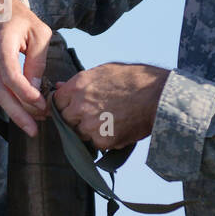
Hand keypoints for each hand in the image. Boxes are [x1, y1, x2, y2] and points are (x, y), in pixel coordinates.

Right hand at [0, 0, 51, 136]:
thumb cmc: (16, 16)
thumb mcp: (38, 32)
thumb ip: (38, 60)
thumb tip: (37, 87)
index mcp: (0, 45)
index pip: (11, 77)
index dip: (26, 95)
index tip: (42, 104)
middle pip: (0, 93)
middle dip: (19, 115)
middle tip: (34, 130)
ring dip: (15, 111)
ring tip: (34, 122)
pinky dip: (7, 103)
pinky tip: (22, 110)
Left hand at [53, 62, 169, 150]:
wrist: (158, 95)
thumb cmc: (134, 80)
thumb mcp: (104, 71)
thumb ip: (79, 82)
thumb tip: (59, 86)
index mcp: (77, 86)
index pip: (56, 101)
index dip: (65, 105)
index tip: (73, 107)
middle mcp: (79, 106)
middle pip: (65, 120)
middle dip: (76, 119)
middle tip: (95, 115)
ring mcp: (90, 125)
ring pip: (79, 134)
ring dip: (90, 131)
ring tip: (109, 120)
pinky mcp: (103, 140)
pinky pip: (96, 144)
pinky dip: (105, 139)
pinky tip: (118, 128)